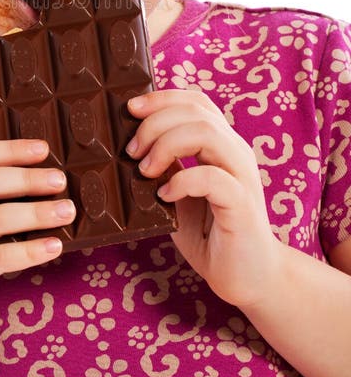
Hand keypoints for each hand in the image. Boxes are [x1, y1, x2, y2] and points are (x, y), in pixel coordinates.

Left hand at [126, 89, 281, 307]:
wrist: (249, 278)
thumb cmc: (209, 234)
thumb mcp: (176, 193)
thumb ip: (162, 167)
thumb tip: (128, 147)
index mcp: (221, 144)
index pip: (195, 101)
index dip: (162, 98)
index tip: (130, 109)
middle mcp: (235, 152)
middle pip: (196, 111)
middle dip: (155, 123)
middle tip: (132, 151)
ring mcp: (241, 175)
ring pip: (206, 133)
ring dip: (166, 145)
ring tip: (145, 171)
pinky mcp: (242, 203)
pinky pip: (212, 177)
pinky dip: (181, 181)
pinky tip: (164, 195)